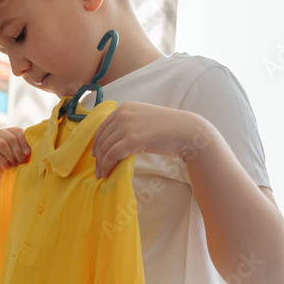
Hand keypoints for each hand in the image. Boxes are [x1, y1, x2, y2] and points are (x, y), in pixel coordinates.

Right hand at [0, 126, 30, 190]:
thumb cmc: (13, 167)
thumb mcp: (23, 157)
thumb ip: (27, 150)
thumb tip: (37, 146)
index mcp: (11, 133)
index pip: (18, 131)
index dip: (24, 141)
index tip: (28, 153)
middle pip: (10, 138)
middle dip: (18, 151)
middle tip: (21, 162)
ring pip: (2, 144)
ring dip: (10, 156)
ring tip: (14, 165)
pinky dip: (2, 161)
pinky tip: (7, 167)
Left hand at [91, 103, 208, 178]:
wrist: (187, 131)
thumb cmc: (169, 127)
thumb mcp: (144, 119)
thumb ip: (129, 125)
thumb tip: (115, 141)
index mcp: (124, 108)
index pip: (103, 127)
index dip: (97, 143)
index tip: (96, 155)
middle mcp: (123, 114)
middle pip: (102, 139)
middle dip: (98, 157)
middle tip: (98, 170)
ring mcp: (126, 126)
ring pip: (105, 148)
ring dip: (101, 164)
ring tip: (102, 175)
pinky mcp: (132, 140)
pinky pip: (112, 155)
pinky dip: (107, 166)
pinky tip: (108, 173)